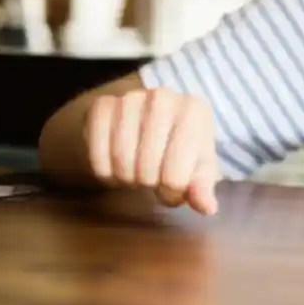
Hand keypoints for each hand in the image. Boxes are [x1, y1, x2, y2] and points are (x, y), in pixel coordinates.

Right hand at [84, 88, 220, 214]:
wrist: (150, 124)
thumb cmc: (181, 149)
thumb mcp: (198, 169)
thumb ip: (202, 188)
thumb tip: (207, 207)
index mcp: (194, 111)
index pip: (176, 176)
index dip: (171, 192)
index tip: (172, 183)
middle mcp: (163, 97)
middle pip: (147, 169)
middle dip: (148, 183)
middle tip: (152, 176)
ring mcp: (130, 97)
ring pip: (120, 161)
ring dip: (126, 177)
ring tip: (136, 169)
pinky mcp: (102, 104)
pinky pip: (96, 152)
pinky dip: (104, 170)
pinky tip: (116, 164)